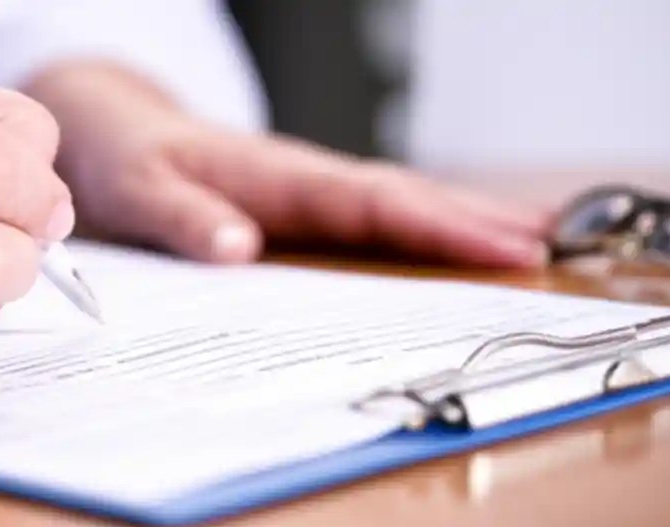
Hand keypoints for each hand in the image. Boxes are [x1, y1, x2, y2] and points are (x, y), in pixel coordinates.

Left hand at [26, 62, 550, 266]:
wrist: (112, 132)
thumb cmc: (126, 160)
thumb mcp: (138, 190)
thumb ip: (183, 217)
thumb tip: (241, 248)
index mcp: (279, 177)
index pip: (376, 201)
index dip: (444, 224)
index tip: (508, 245)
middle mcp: (308, 182)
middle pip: (409, 200)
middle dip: (481, 222)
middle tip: (557, 251)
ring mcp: (312, 197)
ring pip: (401, 208)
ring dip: (467, 224)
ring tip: (539, 246)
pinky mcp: (304, 213)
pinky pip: (376, 223)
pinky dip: (424, 234)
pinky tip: (459, 251)